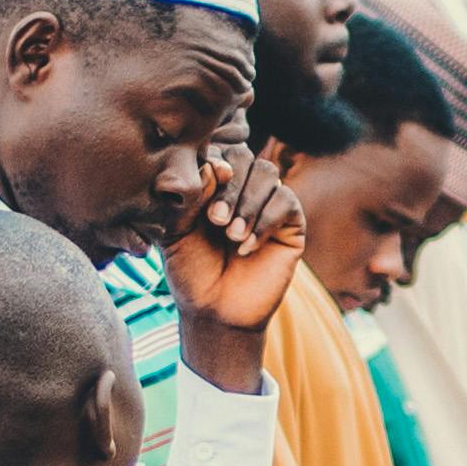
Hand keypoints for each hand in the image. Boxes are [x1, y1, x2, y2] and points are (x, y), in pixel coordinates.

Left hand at [166, 148, 309, 344]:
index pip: (221, 154)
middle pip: (246, 158)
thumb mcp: (176, 233)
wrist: (215, 311)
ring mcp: (267, 206)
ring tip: (232, 236)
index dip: (217, 162)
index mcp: (213, 187)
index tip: (210, 181)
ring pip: (268, 174)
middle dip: (231, 187)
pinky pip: (286, 201)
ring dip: (248, 203)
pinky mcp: (290, 225)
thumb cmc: (191, 272)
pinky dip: (265, 221)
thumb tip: (215, 167)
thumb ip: (191, 199)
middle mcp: (242, 191)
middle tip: (216, 221)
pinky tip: (247, 247)